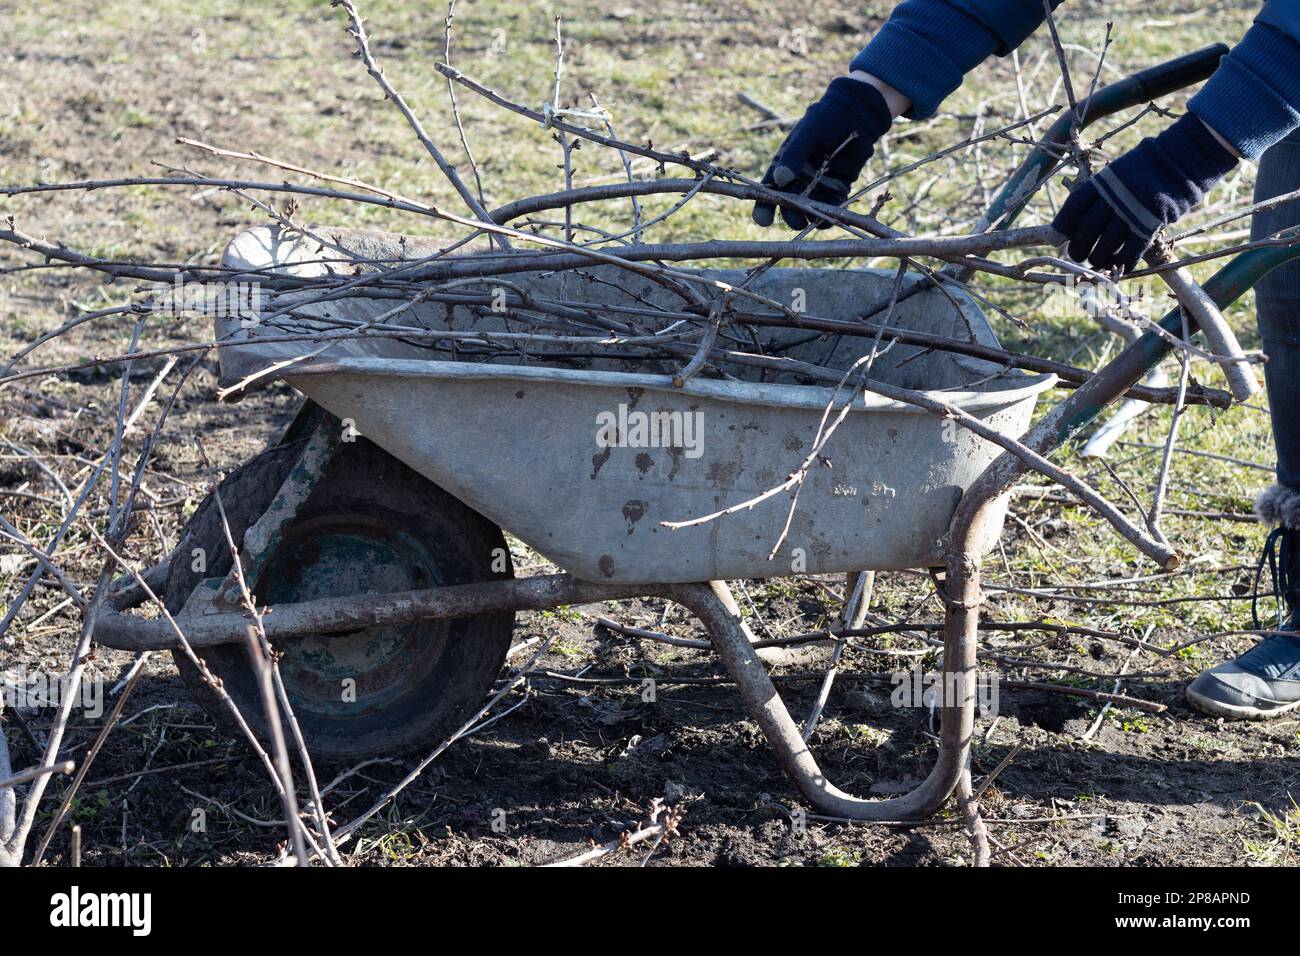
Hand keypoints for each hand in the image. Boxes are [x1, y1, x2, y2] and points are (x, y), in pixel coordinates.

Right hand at [752, 77, 892, 229]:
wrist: (856, 115)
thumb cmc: (827, 118)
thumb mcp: (808, 133)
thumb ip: (794, 155)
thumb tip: (780, 180)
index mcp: (783, 166)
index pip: (768, 190)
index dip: (763, 207)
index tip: (763, 220)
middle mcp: (797, 180)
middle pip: (788, 206)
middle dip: (791, 216)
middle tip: (796, 220)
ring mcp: (817, 187)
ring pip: (809, 211)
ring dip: (810, 218)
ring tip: (815, 218)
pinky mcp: (836, 190)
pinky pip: (830, 208)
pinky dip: (830, 215)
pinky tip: (831, 216)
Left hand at [1050, 113, 1237, 272]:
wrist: (1183, 159)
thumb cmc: (1144, 169)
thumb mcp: (1115, 174)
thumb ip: (1095, 195)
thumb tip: (1070, 226)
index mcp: (1101, 182)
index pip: (1073, 208)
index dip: (1062, 227)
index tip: (1057, 240)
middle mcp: (1113, 197)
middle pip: (1086, 232)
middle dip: (1078, 249)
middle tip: (1078, 255)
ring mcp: (1132, 212)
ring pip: (1105, 246)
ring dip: (1098, 258)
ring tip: (1097, 260)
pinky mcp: (1151, 224)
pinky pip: (1131, 251)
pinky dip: (1123, 262)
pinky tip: (1119, 266)